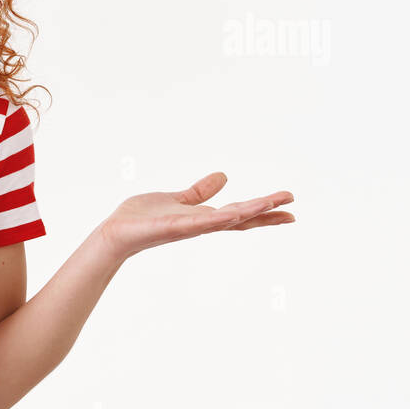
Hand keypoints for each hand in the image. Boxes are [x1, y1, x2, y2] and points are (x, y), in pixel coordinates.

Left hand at [98, 171, 294, 261]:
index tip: (289, 204)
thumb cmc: (142, 218)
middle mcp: (201, 224)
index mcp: (204, 217)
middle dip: (266, 213)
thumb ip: (200, 191)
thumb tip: (224, 176)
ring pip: (225, 219)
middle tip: (293, 209)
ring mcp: (190, 227)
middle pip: (241, 218)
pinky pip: (199, 223)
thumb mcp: (178, 199)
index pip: (241, 212)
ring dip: (249, 212)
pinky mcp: (174, 227)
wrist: (116, 232)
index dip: (264, 209)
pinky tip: (234, 213)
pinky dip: (217, 218)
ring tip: (272, 203)